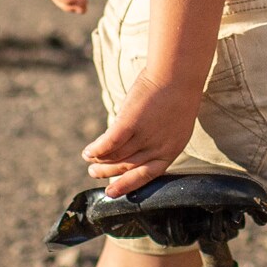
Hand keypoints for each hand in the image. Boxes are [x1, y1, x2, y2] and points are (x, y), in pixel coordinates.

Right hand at [84, 75, 199, 195]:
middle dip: (109, 172)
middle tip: (93, 174)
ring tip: (89, 162)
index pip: (148, 174)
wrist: (179, 72)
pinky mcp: (131, 122)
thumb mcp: (173, 121)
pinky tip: (88, 153)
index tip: (112, 193)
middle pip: (128, 166)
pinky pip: (110, 142)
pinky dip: (97, 149)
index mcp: (172, 149)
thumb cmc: (178, 92)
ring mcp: (145, 135)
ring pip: (117, 156)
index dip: (128, 184)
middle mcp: (158, 147)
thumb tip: (136, 144)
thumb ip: (158, 135)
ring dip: (100, 162)